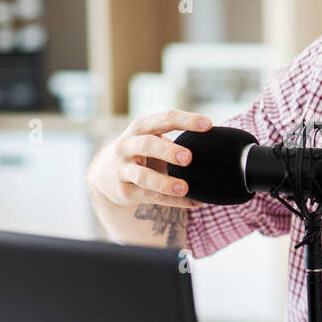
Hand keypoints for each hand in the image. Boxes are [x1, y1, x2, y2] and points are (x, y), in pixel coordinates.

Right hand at [88, 109, 211, 210]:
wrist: (104, 173)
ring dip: (165, 182)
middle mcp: (128, 146)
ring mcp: (123, 170)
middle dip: (167, 150)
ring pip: (143, 176)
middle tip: (188, 158)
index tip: (208, 125)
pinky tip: (193, 202)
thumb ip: (176, 139)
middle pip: (147, 144)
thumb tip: (216, 144)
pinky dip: (173, 201)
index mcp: (141, 128)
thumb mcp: (152, 138)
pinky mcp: (124, 191)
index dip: (186, 120)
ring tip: (185, 187)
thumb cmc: (141, 152)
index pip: (164, 119)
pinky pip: (150, 197)